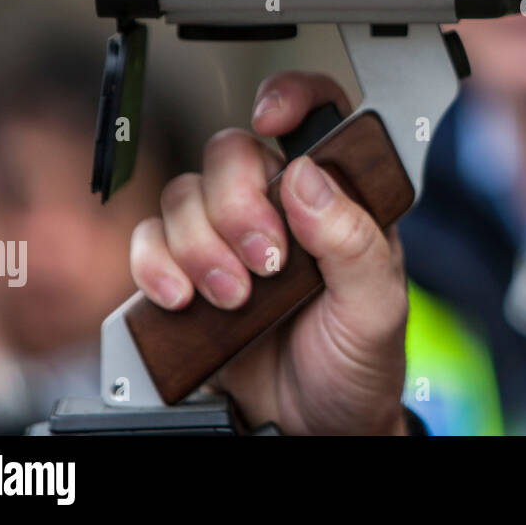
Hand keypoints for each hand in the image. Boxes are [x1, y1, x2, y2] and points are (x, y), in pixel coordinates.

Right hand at [128, 72, 409, 434]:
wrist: (320, 426)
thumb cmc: (360, 361)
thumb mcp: (377, 303)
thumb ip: (354, 240)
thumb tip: (310, 179)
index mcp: (337, 199)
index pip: (317, 116)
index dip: (291, 98)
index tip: (272, 122)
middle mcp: (280, 207)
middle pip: (232, 153)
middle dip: (239, 206)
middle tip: (266, 261)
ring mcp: (229, 239)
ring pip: (185, 195)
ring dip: (201, 246)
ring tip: (236, 297)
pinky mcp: (187, 275)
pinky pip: (148, 241)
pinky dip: (156, 265)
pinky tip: (183, 297)